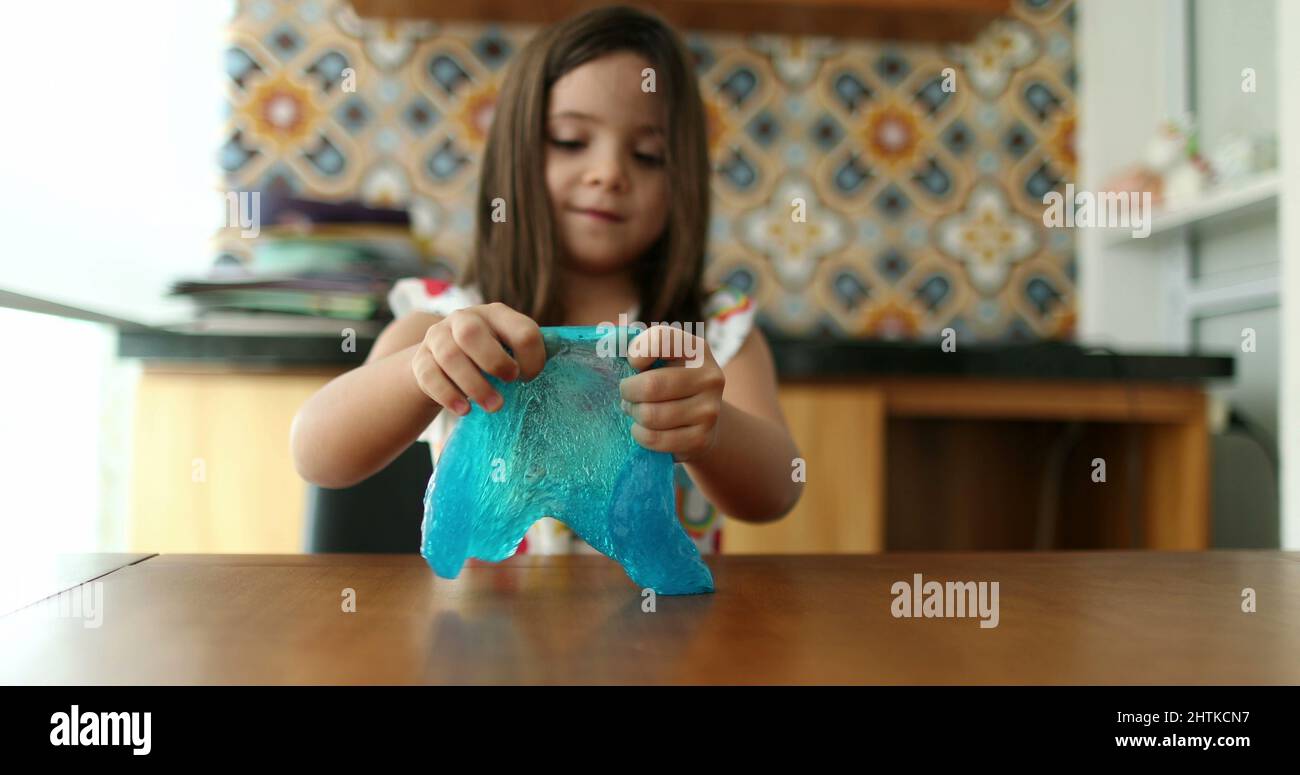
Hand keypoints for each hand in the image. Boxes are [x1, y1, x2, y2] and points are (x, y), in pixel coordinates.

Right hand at [411, 303, 544, 415]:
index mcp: (497, 314)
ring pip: (450, 356)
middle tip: (510, 382)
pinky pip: (430, 376)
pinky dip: (449, 395)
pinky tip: (465, 410)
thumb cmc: (489, 358)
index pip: (521, 330)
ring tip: (493, 407)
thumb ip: (528, 356)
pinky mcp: (421, 360)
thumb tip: (559, 382)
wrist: (441, 361)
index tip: (530, 378)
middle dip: (495, 362)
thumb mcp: (509, 350)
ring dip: (474, 385)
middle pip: (472, 333)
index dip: (532, 357)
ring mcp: (438, 337)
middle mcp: (464, 319)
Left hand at [619, 324, 724, 462]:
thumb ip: (635, 346)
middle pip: (652, 385)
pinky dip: (641, 435)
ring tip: (636, 410)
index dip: (638, 351)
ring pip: (651, 415)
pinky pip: (655, 439)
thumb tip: (609, 345)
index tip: (633, 362)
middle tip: (627, 394)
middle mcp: (710, 377)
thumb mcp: (659, 357)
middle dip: (629, 392)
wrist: (702, 417)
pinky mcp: (702, 438)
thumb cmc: (670, 380)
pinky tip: (643, 428)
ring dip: (634, 414)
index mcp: (697, 349)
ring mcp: (709, 410)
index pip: (662, 339)